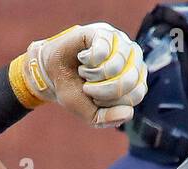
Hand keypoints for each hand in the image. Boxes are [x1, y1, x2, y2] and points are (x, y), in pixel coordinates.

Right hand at [17, 23, 147, 127]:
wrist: (51, 74)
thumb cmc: (75, 91)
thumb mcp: (91, 113)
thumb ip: (109, 118)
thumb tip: (129, 113)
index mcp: (136, 78)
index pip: (136, 95)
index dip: (112, 102)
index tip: (95, 98)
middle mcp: (133, 58)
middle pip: (128, 81)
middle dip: (102, 91)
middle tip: (87, 87)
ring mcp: (120, 42)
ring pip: (115, 67)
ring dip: (92, 76)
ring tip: (84, 71)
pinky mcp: (103, 32)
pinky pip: (102, 52)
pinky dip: (87, 61)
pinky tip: (82, 58)